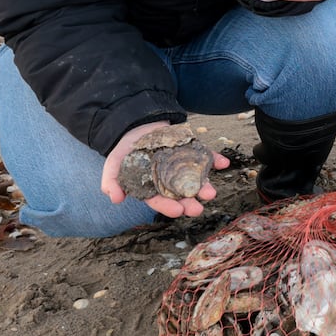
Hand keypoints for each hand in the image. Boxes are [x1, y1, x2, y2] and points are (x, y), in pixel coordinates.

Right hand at [100, 121, 230, 218]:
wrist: (138, 125)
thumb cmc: (126, 150)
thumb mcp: (114, 163)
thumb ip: (112, 181)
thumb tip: (115, 198)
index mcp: (153, 188)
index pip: (161, 201)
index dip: (169, 207)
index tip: (178, 211)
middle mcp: (170, 181)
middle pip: (181, 194)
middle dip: (190, 202)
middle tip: (198, 208)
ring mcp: (183, 166)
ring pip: (196, 179)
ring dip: (205, 186)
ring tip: (211, 193)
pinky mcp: (192, 151)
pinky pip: (205, 156)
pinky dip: (215, 160)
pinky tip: (223, 163)